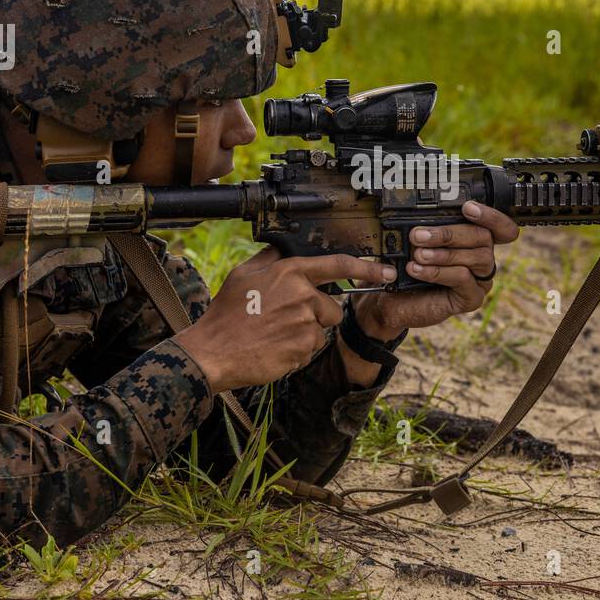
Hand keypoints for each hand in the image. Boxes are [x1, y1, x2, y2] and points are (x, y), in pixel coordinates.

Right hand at [175, 248, 395, 392]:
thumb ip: (272, 259)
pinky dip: (298, 351)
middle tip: (284, 319)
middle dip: (317, 314)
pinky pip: (311, 348)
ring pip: (322, 329)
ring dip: (306, 333)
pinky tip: (275, 348)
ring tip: (276, 333)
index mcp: (290, 272)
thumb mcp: (244, 274)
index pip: (338, 265)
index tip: (384, 272)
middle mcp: (302, 295)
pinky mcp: (304, 348)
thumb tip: (287, 248)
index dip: (366, 268)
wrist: (214, 352)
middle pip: (332, 306)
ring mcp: (305, 323)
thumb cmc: (226, 313)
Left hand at [354, 201, 518, 336]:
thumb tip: (425, 216)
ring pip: (477, 257)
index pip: (499, 226)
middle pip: (484, 237)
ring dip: (443, 254)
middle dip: (449, 233)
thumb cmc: (407, 265)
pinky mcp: (472, 298)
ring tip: (417, 255)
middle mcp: (482, 257)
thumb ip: (428, 227)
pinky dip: (438, 272)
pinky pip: (463, 278)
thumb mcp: (417, 242)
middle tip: (418, 235)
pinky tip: (417, 270)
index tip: (466, 207)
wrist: (393, 300)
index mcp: (475, 239)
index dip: (491, 215)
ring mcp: (480, 279)